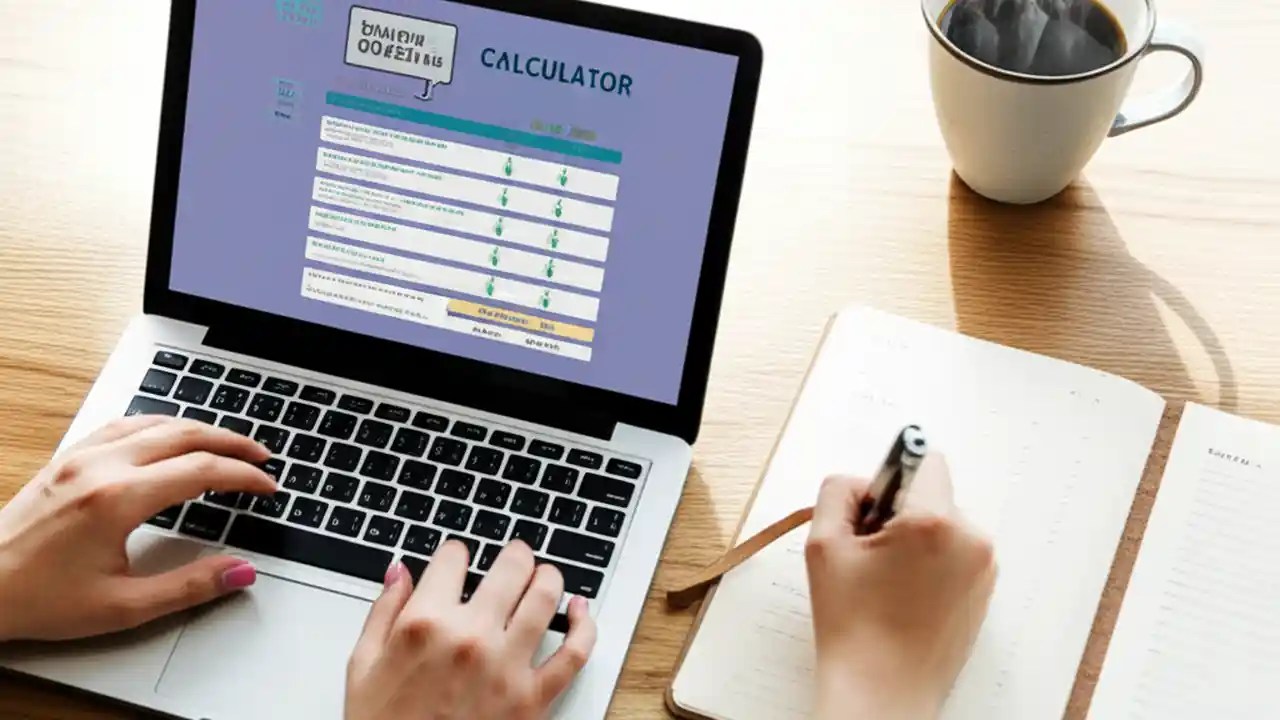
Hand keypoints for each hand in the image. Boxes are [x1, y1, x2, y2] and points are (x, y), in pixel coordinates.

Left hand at [0, 416, 276, 641]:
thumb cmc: (39, 599)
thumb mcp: (123, 606)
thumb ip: (190, 587)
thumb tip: (240, 572)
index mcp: (117, 499)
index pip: (201, 471)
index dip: (244, 476)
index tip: (267, 486)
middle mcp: (100, 467)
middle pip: (184, 434)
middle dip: (231, 443)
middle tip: (262, 456)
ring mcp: (80, 458)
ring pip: (154, 422)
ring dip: (198, 429)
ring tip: (226, 444)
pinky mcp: (66, 460)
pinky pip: (123, 424)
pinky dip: (159, 424)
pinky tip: (170, 434)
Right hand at [346, 540, 596, 719]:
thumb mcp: (362, 667)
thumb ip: (383, 611)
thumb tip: (398, 570)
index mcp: (424, 624)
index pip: (454, 557)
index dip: (456, 554)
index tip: (459, 561)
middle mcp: (469, 638)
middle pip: (510, 567)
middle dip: (514, 555)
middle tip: (515, 557)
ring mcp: (505, 666)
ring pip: (545, 597)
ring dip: (548, 577)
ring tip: (544, 576)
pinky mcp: (533, 698)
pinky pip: (574, 652)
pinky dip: (585, 625)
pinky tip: (580, 610)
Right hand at [804, 455, 995, 719]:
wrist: (881, 691)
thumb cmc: (853, 627)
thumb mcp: (823, 545)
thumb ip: (837, 493)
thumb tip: (860, 482)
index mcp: (934, 522)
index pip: (923, 459)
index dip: (889, 478)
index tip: (873, 508)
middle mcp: (970, 540)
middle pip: (932, 494)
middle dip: (900, 514)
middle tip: (870, 555)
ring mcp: (983, 569)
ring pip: (944, 525)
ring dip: (916, 540)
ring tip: (886, 582)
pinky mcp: (984, 593)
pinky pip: (955, 555)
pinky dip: (931, 565)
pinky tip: (904, 597)